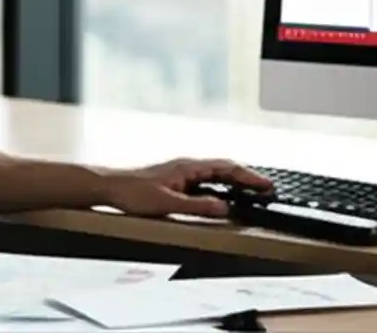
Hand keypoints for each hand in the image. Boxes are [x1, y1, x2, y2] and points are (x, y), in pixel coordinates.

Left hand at [103, 158, 272, 218]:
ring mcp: (182, 172)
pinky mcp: (176, 180)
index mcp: (188, 167)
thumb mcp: (168, 204)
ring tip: (251, 191)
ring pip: (215, 173)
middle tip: (266, 189)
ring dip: (234, 181)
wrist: (110, 186)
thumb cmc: (133, 192)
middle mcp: (187, 166)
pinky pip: (206, 180)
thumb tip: (224, 209)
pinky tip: (222, 195)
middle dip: (246, 178)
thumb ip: (198, 207)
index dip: (248, 177)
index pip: (226, 168)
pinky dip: (220, 185)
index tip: (266, 185)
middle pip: (224, 168)